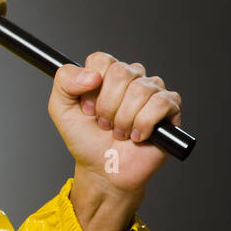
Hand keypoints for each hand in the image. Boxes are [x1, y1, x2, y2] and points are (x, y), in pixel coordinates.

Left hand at [48, 52, 183, 197]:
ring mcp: (152, 91)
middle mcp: (131, 78)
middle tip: (103, 123)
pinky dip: (143, 123)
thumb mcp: (60, 109)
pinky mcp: (170, 108)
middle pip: (121, 72)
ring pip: (140, 89)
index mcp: (105, 74)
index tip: (86, 109)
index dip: (91, 88)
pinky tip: (137, 135)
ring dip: (123, 118)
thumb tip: (92, 74)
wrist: (103, 170)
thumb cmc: (84, 139)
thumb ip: (64, 82)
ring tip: (119, 132)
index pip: (101, 60)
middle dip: (107, 106)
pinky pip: (161, 103)